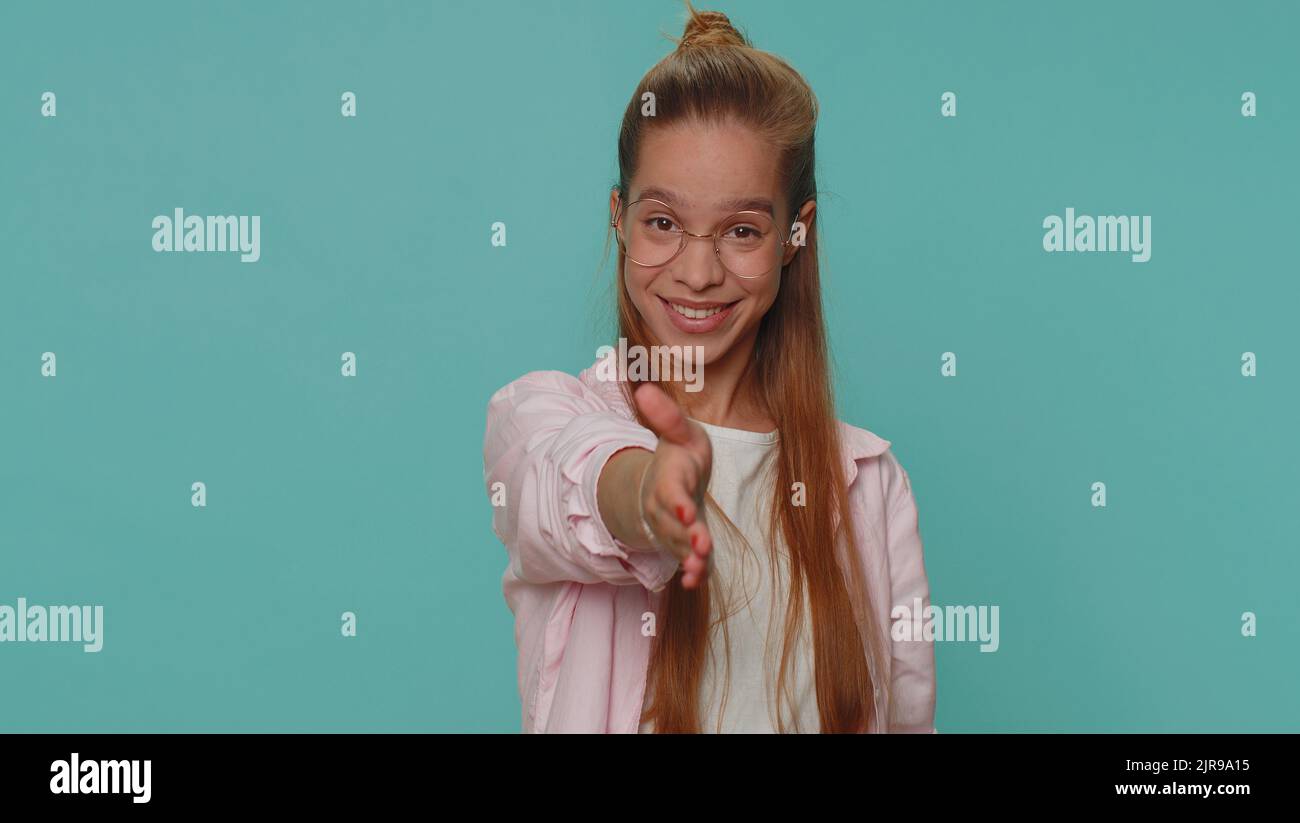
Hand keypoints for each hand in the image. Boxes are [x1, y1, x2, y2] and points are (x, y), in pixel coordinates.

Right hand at [633, 383, 713, 589]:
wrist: (670, 483)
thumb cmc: (680, 456)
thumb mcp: (680, 432)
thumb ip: (668, 416)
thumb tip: (645, 388)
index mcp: (668, 479)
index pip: (670, 492)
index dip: (676, 502)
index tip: (686, 510)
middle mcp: (666, 508)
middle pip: (672, 526)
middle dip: (686, 537)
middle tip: (702, 546)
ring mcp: (673, 529)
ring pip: (678, 547)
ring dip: (689, 558)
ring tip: (700, 568)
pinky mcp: (684, 543)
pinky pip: (684, 560)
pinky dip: (691, 573)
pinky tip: (697, 583)